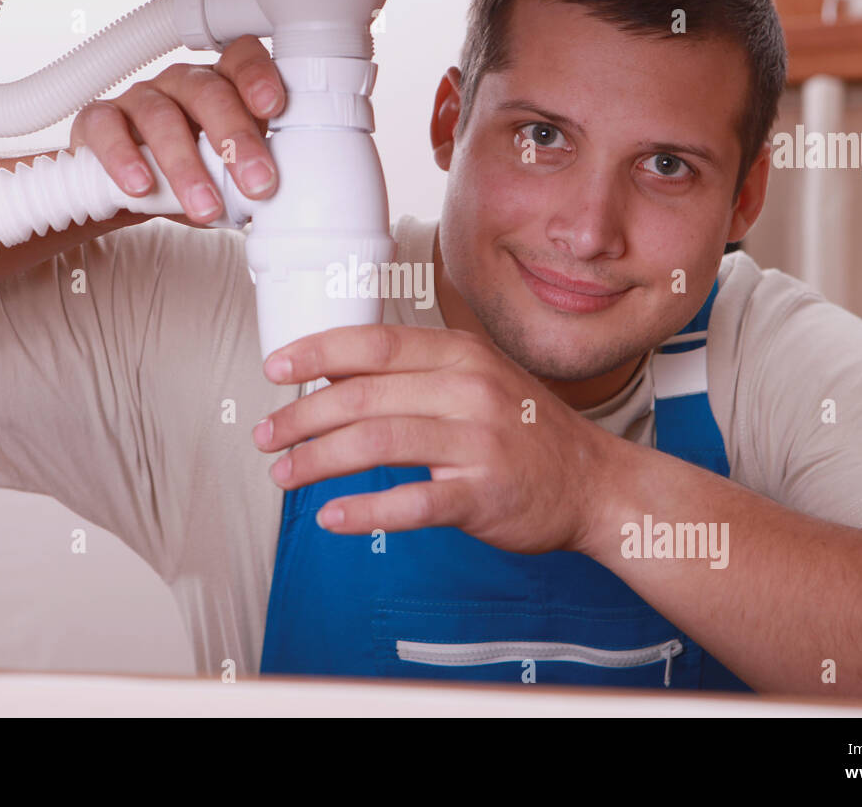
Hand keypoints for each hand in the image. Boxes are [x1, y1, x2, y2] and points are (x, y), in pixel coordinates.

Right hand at [67, 34, 284, 224]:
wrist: (131, 191)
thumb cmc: (192, 175)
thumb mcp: (229, 177)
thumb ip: (252, 177)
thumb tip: (288, 204)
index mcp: (222, 86)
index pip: (242, 59)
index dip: (258, 76)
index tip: (273, 108)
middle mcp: (182, 84)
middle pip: (208, 93)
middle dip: (235, 139)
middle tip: (257, 182)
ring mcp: (139, 98)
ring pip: (161, 116)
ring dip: (185, 164)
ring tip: (205, 206)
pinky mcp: (98, 120)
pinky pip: (107, 129)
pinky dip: (123, 158)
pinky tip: (141, 187)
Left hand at [250, 324, 614, 555]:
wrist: (594, 483)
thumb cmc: (524, 431)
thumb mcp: (475, 379)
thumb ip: (412, 373)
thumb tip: (331, 371)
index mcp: (461, 355)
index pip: (374, 344)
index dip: (316, 353)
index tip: (275, 368)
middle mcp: (469, 390)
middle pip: (364, 396)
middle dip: (302, 415)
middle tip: (267, 434)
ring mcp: (478, 443)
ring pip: (378, 443)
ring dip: (318, 460)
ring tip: (285, 473)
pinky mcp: (483, 495)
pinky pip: (412, 502)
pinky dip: (365, 511)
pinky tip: (332, 518)